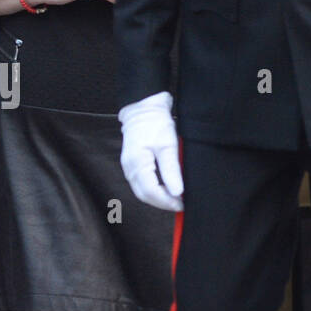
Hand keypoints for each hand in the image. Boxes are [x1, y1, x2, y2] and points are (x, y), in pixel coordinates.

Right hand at [119, 91, 182, 210]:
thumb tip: (176, 192)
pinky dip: (153, 190)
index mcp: (137, 163)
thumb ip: (171, 170)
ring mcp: (129, 167)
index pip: (150, 192)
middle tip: (179, 204)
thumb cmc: (155, 122)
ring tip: (174, 198)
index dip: (166, 201)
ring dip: (157, 198)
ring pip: (141, 191)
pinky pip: (141, 184)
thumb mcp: (168, 144)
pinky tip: (165, 189)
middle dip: (162, 203)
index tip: (181, 203)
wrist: (143, 107)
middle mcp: (129, 168)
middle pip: (144, 195)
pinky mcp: (132, 164)